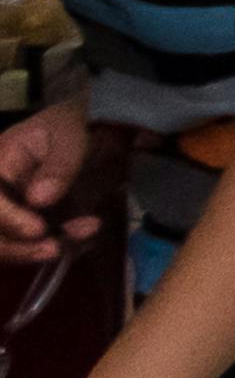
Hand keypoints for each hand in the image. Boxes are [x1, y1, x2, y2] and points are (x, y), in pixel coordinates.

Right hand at [0, 94, 88, 264]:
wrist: (78, 131)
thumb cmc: (67, 127)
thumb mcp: (69, 134)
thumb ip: (58, 164)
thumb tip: (39, 199)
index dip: (8, 220)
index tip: (39, 230)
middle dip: (21, 248)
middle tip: (57, 248)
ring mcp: (8, 212)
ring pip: (8, 245)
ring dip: (40, 251)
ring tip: (82, 237)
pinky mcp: (23, 224)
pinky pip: (31, 244)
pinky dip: (56, 246)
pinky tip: (85, 236)